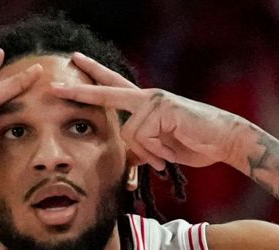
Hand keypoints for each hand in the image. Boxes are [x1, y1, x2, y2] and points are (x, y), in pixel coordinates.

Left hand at [49, 52, 246, 170]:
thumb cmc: (196, 144)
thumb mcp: (161, 149)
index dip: (94, 76)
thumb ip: (142, 148)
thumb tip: (128, 157)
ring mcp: (155, 100)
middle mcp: (148, 97)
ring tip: (166, 155)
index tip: (76, 63)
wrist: (225, 141)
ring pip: (130, 134)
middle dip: (79, 91)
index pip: (115, 87)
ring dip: (149, 153)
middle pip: (107, 92)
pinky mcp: (162, 108)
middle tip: (53, 88)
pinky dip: (156, 152)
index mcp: (146, 104)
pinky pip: (144, 137)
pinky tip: (171, 151)